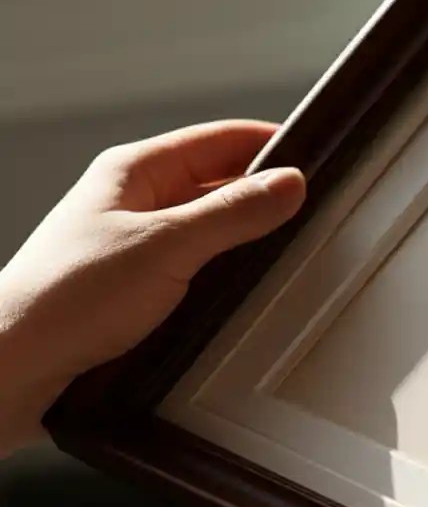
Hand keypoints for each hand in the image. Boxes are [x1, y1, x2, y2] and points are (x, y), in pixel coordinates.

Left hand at [0, 120, 305, 454]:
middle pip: (218, 184)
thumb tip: (289, 184)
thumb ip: (233, 213)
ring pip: (210, 231)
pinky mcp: (137, 290)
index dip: (270, 143)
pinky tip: (248, 293)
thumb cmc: (65, 298)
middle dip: (265, 197)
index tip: (317, 157)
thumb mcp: (166, 247)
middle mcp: (133, 203)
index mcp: (133, 172)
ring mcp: (135, 247)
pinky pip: (197, 270)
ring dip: (246, 241)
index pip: (219, 139)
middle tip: (314, 213)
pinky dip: (226, 275)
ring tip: (288, 253)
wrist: (14, 367)